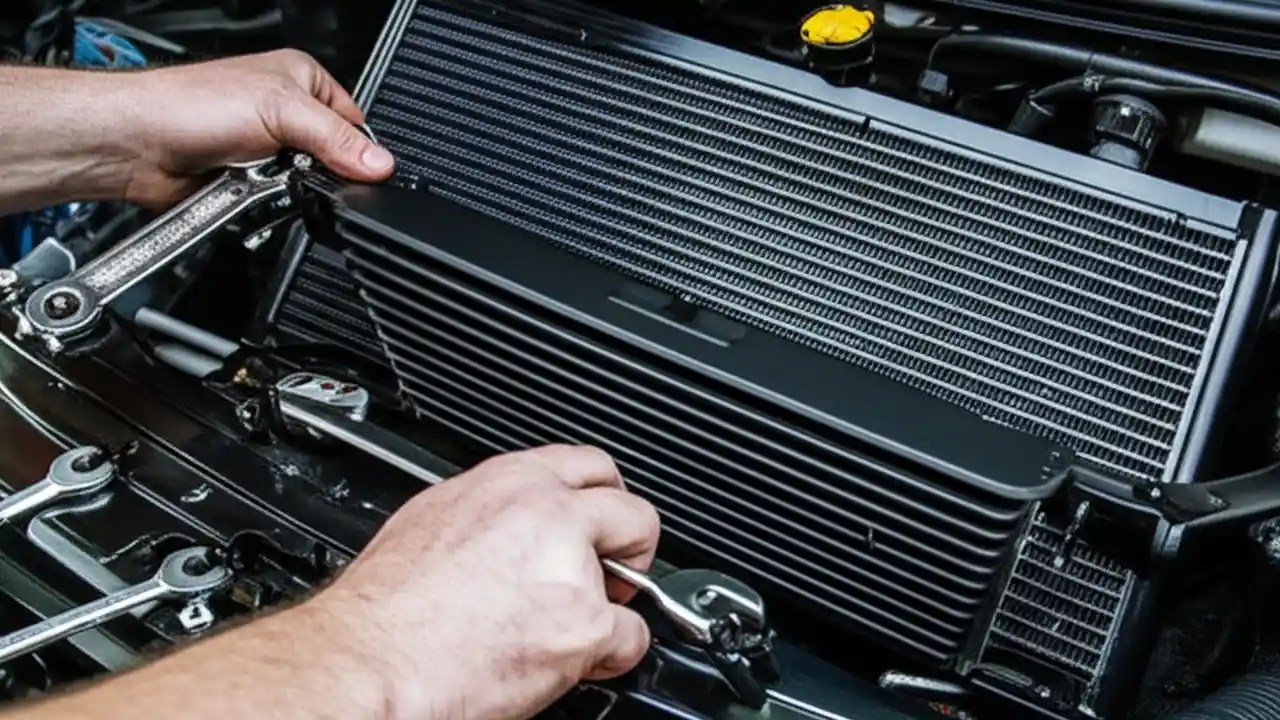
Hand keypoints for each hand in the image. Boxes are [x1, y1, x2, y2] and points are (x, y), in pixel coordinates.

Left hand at [118, 49, 394, 207]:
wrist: (138, 145)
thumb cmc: (190, 105)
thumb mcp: (281, 111)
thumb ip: (335, 139)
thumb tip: (379, 164)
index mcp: (302, 80)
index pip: (356, 122)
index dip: (361, 149)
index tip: (360, 170)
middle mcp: (286, 113)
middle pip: (335, 159)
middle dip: (321, 174)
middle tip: (301, 170)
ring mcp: (269, 150)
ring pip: (308, 187)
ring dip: (292, 192)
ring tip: (268, 179)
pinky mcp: (252, 184)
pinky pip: (281, 207)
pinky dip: (271, 209)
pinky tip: (255, 196)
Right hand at [310, 445, 660, 719]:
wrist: (373, 660)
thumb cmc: (386, 609)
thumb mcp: (433, 521)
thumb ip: (491, 514)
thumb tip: (509, 528)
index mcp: (508, 482)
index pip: (589, 465)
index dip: (601, 503)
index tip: (598, 527)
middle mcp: (546, 511)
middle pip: (631, 509)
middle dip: (627, 546)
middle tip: (606, 579)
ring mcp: (571, 565)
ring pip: (637, 575)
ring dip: (611, 606)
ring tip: (566, 629)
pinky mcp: (583, 622)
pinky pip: (630, 637)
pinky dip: (610, 656)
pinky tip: (569, 662)